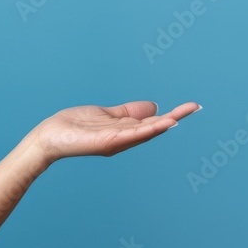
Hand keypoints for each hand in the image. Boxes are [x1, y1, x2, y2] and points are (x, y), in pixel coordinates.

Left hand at [27, 100, 200, 164]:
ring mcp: (115, 141)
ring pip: (144, 132)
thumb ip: (130, 112)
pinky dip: (145, 130)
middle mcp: (124, 139)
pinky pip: (128, 135)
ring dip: (162, 124)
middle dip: (174, 117)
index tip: (192, 106)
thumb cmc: (76, 126)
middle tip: (195, 106)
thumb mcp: (109, 115)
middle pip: (153, 127)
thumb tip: (155, 107)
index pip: (153, 122)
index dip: (173, 114)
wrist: (51, 136)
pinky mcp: (105, 141)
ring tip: (180, 117)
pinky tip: (157, 124)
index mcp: (125, 131)